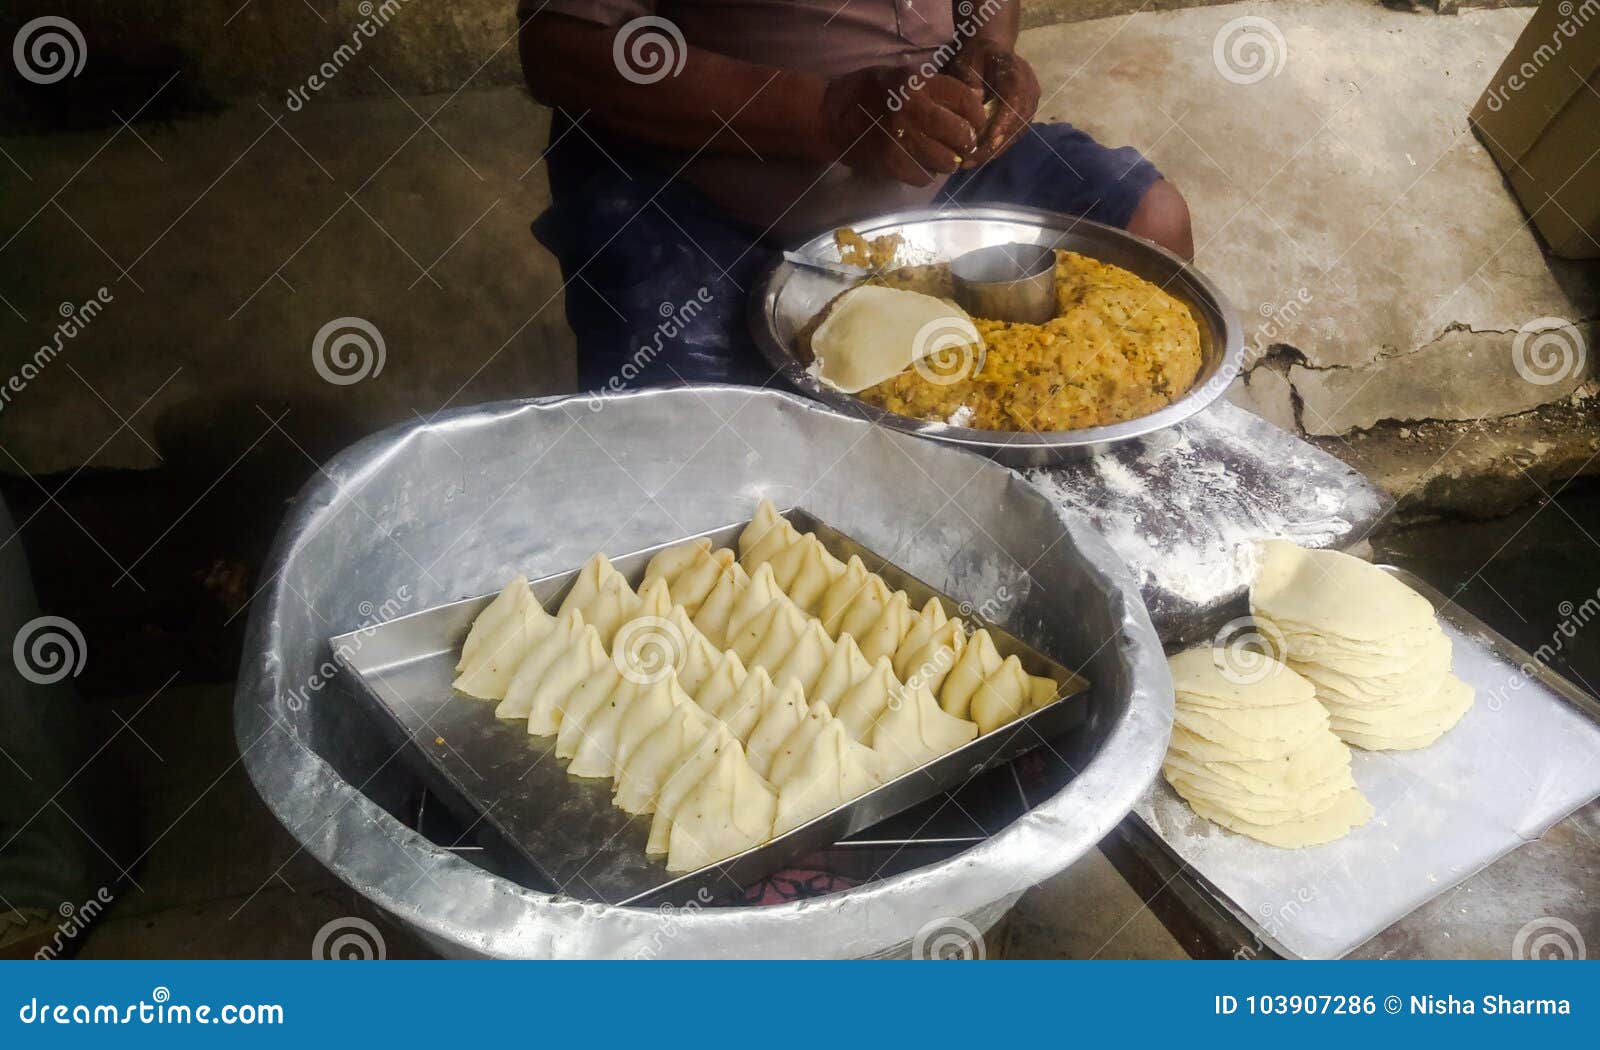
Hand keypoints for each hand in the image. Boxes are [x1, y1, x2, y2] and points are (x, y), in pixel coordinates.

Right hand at [818, 66, 985, 185]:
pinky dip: (926, 174)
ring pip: (945, 161)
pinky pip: (923, 176)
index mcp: (917, 84)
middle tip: (963, 145)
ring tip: (941, 156)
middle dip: (966, 142)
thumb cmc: (867, 92)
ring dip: (947, 161)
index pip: (965, 101)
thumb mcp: (901, 75)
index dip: (977, 116)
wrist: (828, 117)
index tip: (976, 123)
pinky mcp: (891, 164)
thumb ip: (932, 88)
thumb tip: (967, 107)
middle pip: (959, 134)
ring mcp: (901, 139)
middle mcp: (912, 110)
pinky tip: (920, 165)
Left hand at [945, 39, 1039, 167]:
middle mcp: (1030, 91)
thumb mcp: (967, 61)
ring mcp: (1031, 103)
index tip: (985, 146)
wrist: (992, 49)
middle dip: (993, 146)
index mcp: (1017, 75)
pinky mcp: (1026, 113)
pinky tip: (981, 155)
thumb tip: (976, 102)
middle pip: (1016, 124)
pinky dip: (999, 146)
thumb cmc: (977, 55)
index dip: (1001, 127)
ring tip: (971, 162)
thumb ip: (970, 81)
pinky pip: (1015, 133)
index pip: (1013, 105)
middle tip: (969, 162)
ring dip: (995, 150)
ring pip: (1016, 133)